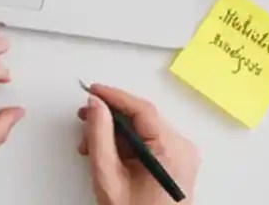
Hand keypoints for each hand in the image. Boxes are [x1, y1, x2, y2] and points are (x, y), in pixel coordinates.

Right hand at [78, 84, 200, 204]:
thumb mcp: (109, 177)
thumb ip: (100, 137)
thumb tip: (95, 107)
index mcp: (172, 151)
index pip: (142, 110)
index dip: (115, 96)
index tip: (93, 90)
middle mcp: (183, 149)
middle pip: (142, 118)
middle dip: (110, 118)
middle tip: (85, 118)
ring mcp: (182, 156)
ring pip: (144, 129)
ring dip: (115, 133)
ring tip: (91, 146)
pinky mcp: (177, 162)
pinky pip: (149, 142)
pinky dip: (126, 144)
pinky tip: (107, 154)